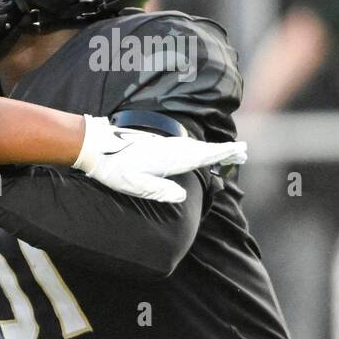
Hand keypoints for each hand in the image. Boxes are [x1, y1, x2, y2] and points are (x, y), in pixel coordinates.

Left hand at [73, 115, 246, 202]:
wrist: (94, 146)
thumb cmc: (113, 168)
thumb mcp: (135, 184)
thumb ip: (159, 190)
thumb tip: (182, 195)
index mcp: (168, 159)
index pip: (201, 156)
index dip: (222, 154)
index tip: (241, 150)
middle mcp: (168, 148)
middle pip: (202, 149)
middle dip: (223, 150)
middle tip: (244, 152)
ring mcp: (161, 144)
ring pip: (192, 146)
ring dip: (210, 148)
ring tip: (226, 151)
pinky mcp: (153, 143)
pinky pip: (182, 144)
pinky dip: (195, 147)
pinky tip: (195, 150)